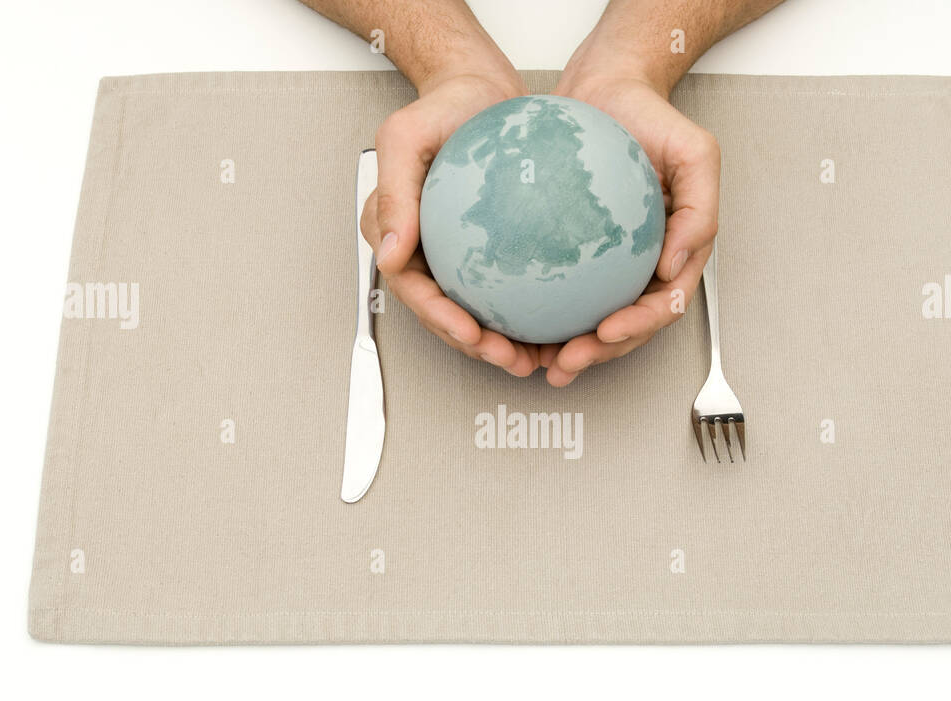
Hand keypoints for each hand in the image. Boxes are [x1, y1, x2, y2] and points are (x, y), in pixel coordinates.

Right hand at [360, 71, 540, 376]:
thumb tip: (389, 257)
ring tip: (536, 359)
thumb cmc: (442, 107)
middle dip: (475, 345)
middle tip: (509, 359)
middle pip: (445, 314)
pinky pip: (511, 287)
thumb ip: (394, 194)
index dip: (440, 320)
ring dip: (502, 342)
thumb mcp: (405, 137)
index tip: (470, 334)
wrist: (482, 91)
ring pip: (478, 311)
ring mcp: (457, 256)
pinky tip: (560, 325)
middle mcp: (423, 254)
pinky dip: (530, 311)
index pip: (413, 290)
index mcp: (395, 235)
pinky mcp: (491, 252)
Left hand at [541, 72, 720, 386]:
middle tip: (564, 364)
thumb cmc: (654, 117)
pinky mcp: (573, 254)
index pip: (663, 305)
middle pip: (625, 327)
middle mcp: (643, 267)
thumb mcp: (696, 152)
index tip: (606, 331)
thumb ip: (699, 209)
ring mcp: (608, 264)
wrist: (607, 88)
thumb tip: (675, 267)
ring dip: (566, 349)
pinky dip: (538, 312)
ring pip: (589, 319)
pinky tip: (511, 324)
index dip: (637, 328)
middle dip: (597, 354)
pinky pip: (555, 288)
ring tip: (535, 363)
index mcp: (676, 253)